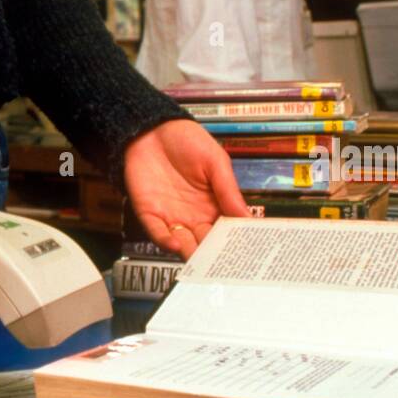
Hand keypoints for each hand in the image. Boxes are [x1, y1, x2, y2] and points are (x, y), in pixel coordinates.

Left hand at [121, 119, 249, 260]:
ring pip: (184, 245)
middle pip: (206, 244)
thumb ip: (228, 189)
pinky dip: (167, 242)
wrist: (151, 128)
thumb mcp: (215, 161)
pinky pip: (158, 234)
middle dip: (215, 258)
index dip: (235, 244)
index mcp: (214, 204)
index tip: (246, 255)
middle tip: (226, 269)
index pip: (227, 232)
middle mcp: (194, 215)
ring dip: (192, 255)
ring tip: (203, 263)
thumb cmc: (186, 140)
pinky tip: (177, 244)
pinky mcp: (150, 214)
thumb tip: (246, 217)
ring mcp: (172, 217)